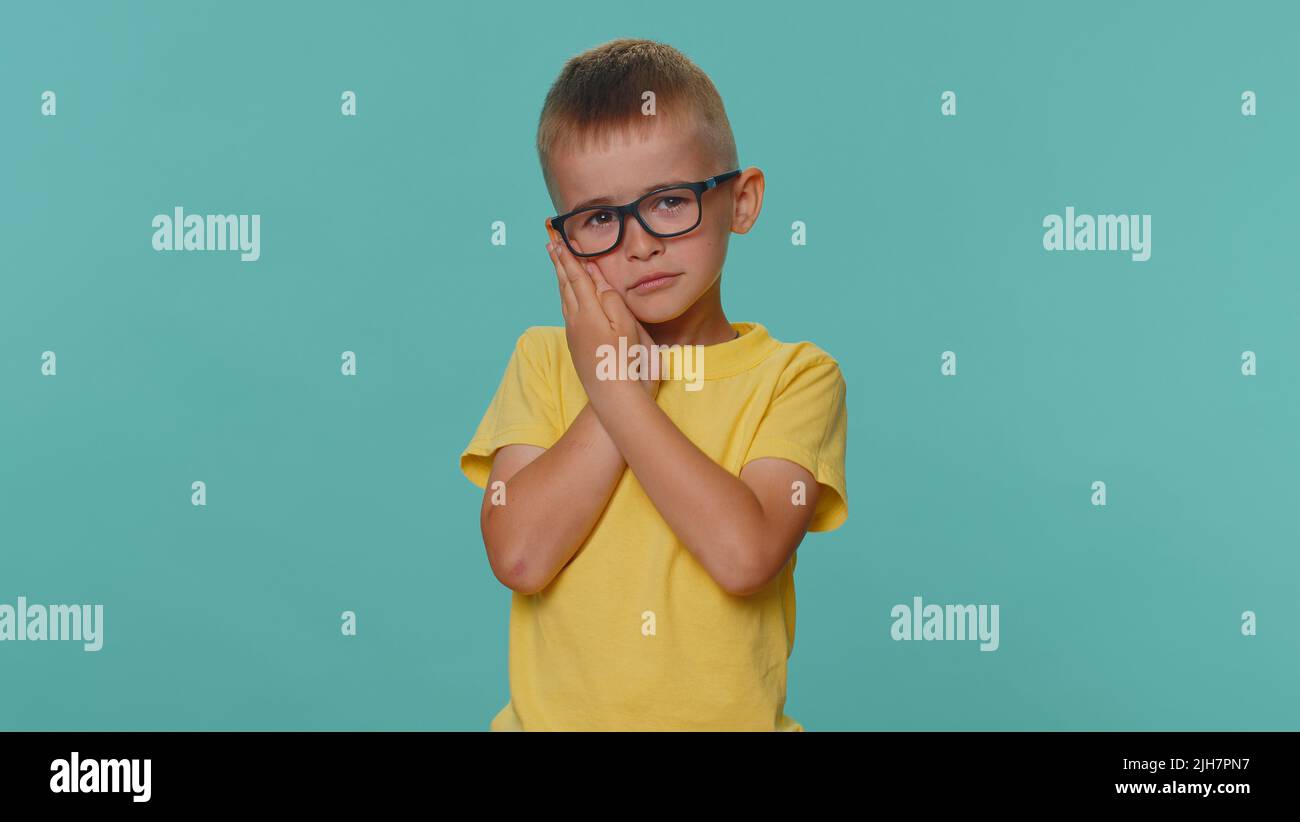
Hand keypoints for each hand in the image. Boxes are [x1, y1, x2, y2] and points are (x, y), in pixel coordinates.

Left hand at [546, 231, 658, 399]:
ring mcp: (574, 336)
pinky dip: (566, 297)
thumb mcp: (626, 325)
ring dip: (561, 280)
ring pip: (564, 301)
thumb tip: (598, 282)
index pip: (577, 278)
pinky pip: (568, 313)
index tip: (559, 241)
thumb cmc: (627, 362)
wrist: (615, 398)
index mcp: (589, 312)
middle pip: (565, 286)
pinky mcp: (576, 347)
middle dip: (560, 265)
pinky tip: (568, 299)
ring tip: (558, 267)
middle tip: (551, 246)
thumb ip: (611, 300)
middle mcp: (576, 322)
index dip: (569, 258)